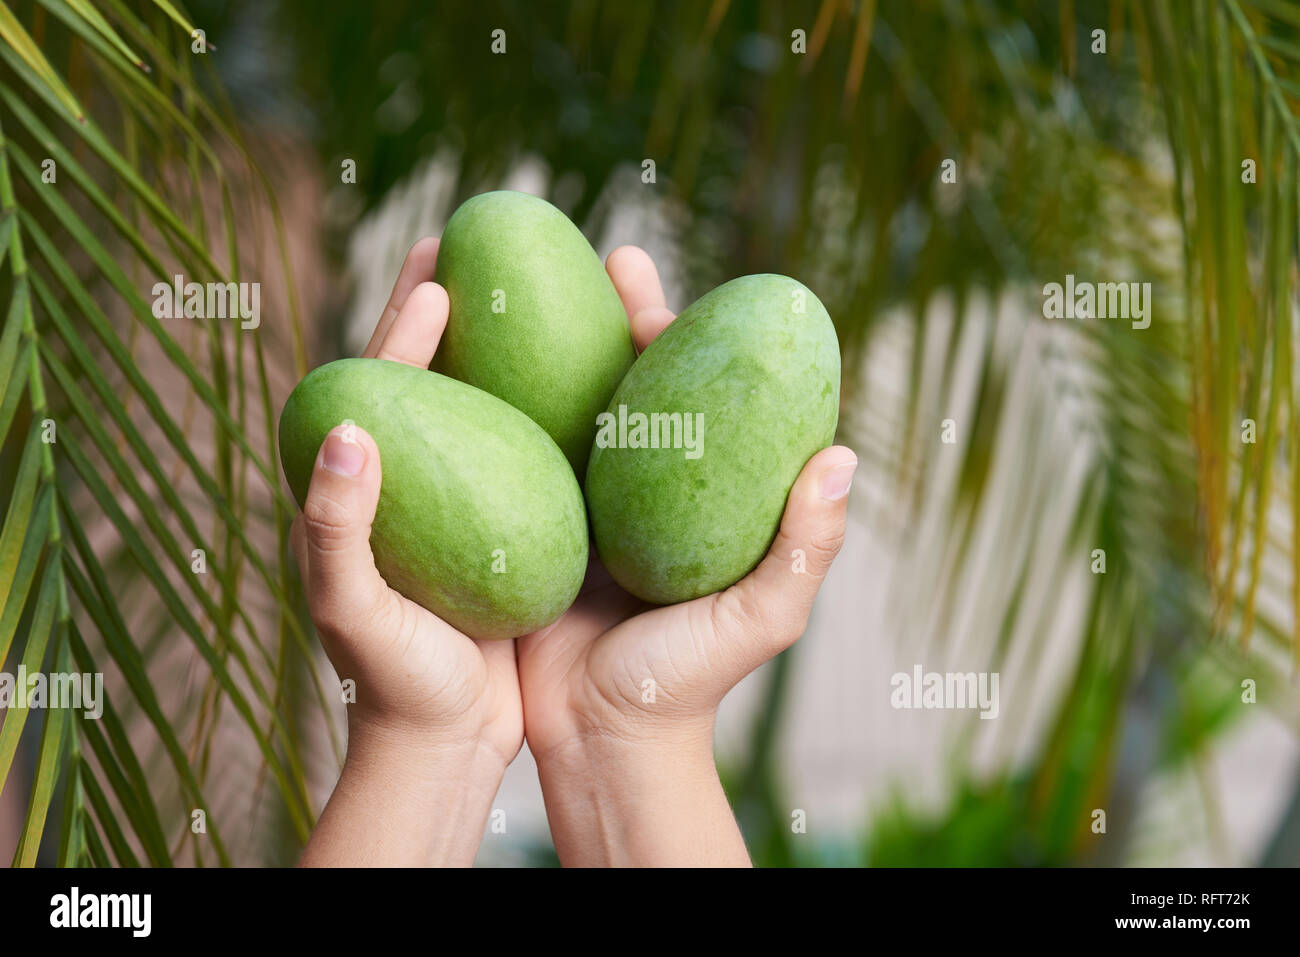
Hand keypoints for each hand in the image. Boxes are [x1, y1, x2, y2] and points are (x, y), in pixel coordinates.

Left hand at [295, 239, 522, 866]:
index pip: (380, 383)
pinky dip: (556, 404)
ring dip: (514, 342)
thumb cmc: (390, 680)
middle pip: (435, 373)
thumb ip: (335, 529)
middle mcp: (417, 479)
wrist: (446, 735)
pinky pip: (534, 448)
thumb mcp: (352, 612)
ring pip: (490, 402)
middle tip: (478, 241)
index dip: (404, 324)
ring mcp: (465, 499)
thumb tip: (344, 432)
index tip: (439, 273)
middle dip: (454, 302)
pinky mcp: (510, 522)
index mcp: (365, 483)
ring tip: (546, 288)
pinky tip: (595, 380)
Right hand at [518, 246, 855, 865]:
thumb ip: (804, 547)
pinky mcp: (532, 525)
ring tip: (524, 278)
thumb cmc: (688, 686)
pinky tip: (473, 358)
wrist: (598, 740)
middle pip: (634, 383)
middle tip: (609, 254)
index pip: (699, 396)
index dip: (685, 335)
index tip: (654, 283)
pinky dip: (500, 405)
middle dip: (616, 315)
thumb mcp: (760, 620)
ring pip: (571, 407)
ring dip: (551, 343)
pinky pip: (517, 454)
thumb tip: (841, 455)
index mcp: (702, 499)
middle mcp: (646, 491)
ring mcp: (585, 504)